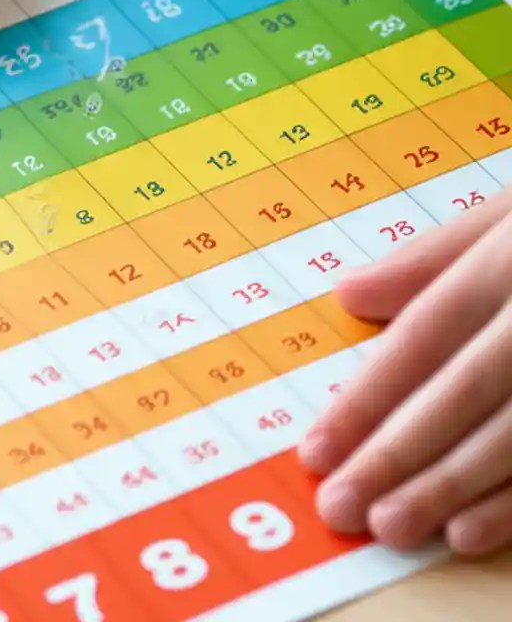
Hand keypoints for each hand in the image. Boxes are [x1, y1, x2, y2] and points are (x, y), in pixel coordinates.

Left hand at [298, 187, 511, 556]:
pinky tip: (470, 533)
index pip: (430, 331)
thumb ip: (438, 254)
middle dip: (398, 451)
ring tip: (392, 528)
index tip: (316, 450)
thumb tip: (350, 294)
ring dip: (452, 485)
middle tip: (340, 507)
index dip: (370, 393)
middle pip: (468, 387)